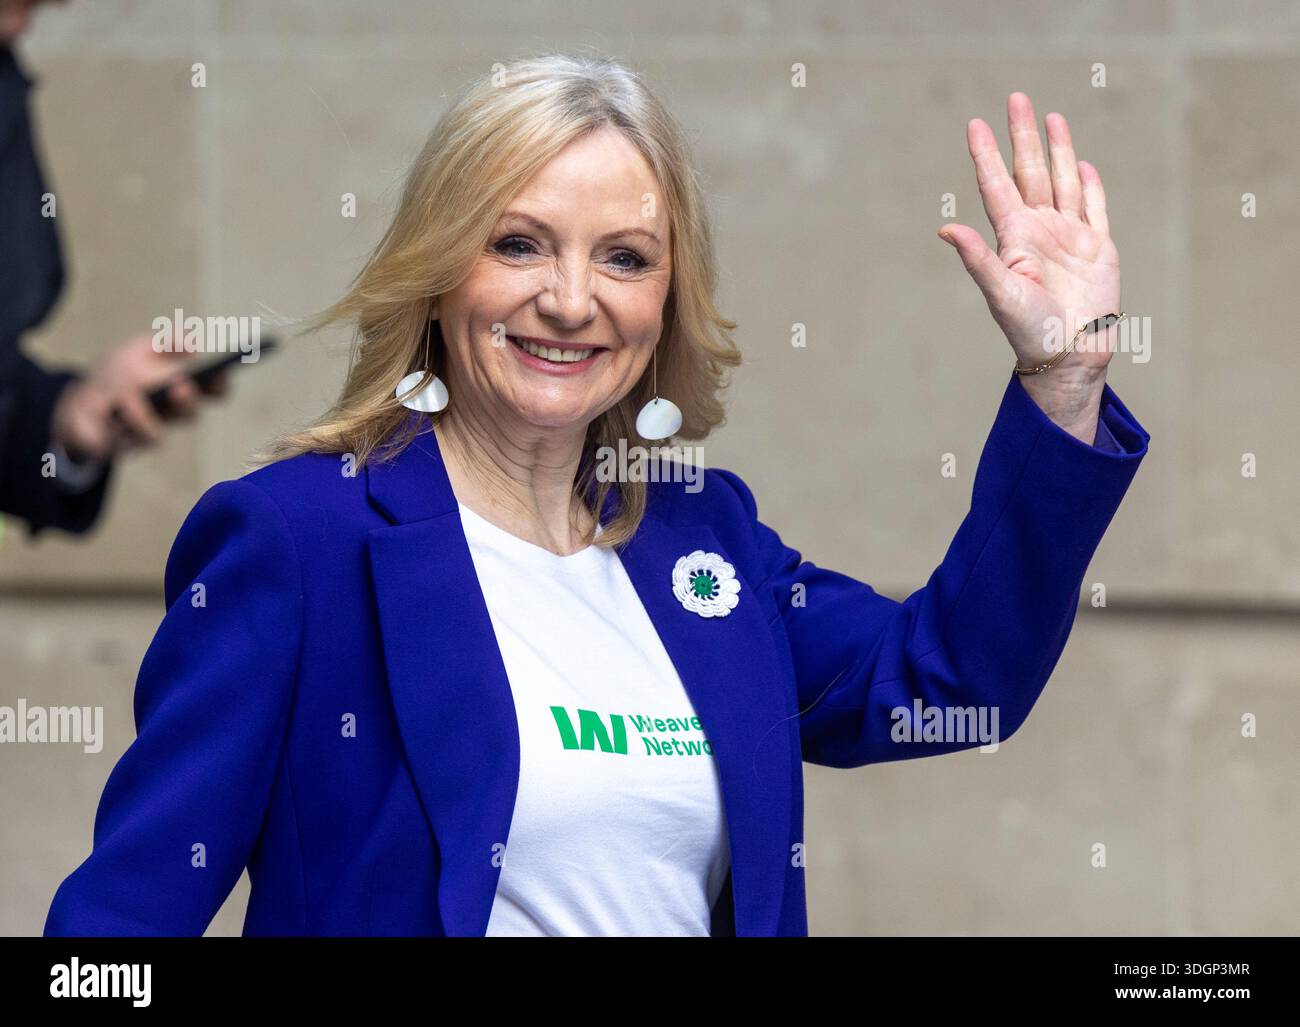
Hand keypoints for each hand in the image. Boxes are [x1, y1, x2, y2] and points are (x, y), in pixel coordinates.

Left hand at [50, 332, 228, 460]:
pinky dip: (111, 432)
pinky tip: (105, 416)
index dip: (220, 385)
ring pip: (155, 436)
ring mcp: (147, 433)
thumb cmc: (121, 370)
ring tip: (130, 399)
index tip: (219, 372)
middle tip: (179, 383)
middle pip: (190, 415)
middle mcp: (172, 414)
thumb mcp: (143, 346)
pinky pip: (116, 444)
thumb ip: (169, 341)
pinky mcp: (119, 445)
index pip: (213, 392)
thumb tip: (194, 346)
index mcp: (183, 389)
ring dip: (143, 418)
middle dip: (187, 401)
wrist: (83, 395)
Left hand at [938, 93, 1119, 434]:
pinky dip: (1089, 185)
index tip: (974, 123)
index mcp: (1013, 238)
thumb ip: (976, 258)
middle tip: (1015, 98)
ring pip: (1062, 181)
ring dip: (1057, 149)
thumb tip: (945, 227)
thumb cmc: (1029, 329)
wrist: (1069, 354)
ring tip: (1050, 117)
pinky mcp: (1098, 247)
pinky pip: (1094, 208)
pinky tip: (1082, 165)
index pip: (996, 185)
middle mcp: (1039, 231)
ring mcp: (1069, 236)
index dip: (985, 155)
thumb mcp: (1000, 292)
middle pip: (1030, 172)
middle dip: (1023, 137)